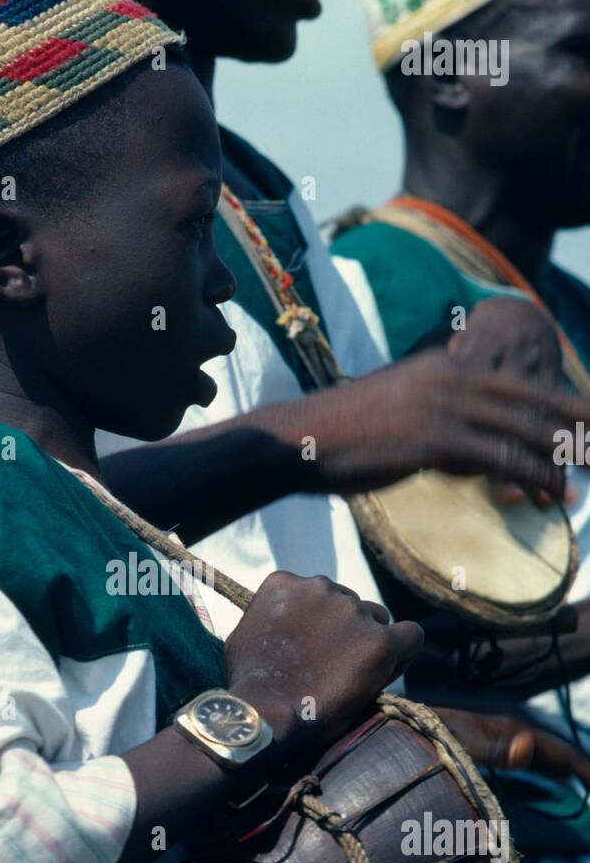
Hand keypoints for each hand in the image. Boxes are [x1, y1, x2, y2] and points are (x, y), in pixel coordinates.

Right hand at [225, 571, 423, 764]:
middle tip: (335, 668)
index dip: (322, 623)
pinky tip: (390, 669)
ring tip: (354, 677)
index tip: (316, 650)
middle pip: (350, 604)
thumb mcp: (244, 635)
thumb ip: (266, 616)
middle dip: (346, 632)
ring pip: (378, 619)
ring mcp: (352, 611)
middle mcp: (321, 587)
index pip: (320, 593)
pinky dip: (405, 652)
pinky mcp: (380, 641)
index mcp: (285, 582)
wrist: (265, 713)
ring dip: (370, 642)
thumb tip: (277, 621)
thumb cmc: (249, 685)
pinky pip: (412, 636)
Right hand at [298, 308, 580, 500]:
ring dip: (560, 460)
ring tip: (586, 480)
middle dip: (577, 427)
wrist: (301, 439)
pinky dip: (533, 477)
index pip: (520, 384)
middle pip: (534, 402)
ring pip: (522, 430)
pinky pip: (499, 457)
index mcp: (447, 367)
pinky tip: (553, 495)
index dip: (564, 402)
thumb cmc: (344, 436)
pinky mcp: (434, 437)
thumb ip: (438, 420)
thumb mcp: (399, 414)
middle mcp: (453, 377)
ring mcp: (444, 405)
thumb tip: (464, 449)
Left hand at [433, 704, 589, 789]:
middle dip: (581, 769)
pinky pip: (533, 758)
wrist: (408, 725)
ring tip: (588, 785)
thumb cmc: (432, 737)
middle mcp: (514, 731)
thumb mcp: (463, 746)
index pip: (560, 750)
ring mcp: (505, 738)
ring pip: (547, 754)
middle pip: (558, 751)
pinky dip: (551, 769)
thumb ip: (496, 750)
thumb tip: (529, 744)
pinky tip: (556, 777)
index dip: (583, 768)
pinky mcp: (494, 746)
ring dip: (568, 769)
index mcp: (514, 730)